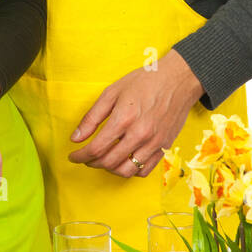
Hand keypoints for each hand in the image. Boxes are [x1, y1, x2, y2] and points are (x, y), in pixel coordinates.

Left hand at [67, 51, 204, 178]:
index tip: (73, 156)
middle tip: (86, 157)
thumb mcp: (112, 92)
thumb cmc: (145, 82)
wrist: (178, 80)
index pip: (96, 147)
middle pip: (109, 162)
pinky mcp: (164, 146)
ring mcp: (154, 142)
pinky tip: (124, 161)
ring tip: (103, 160)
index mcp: (124, 118)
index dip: (80, 156)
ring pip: (126, 170)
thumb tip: (76, 138)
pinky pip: (145, 170)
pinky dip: (131, 171)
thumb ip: (92, 117)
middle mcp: (140, 134)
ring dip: (110, 169)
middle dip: (91, 163)